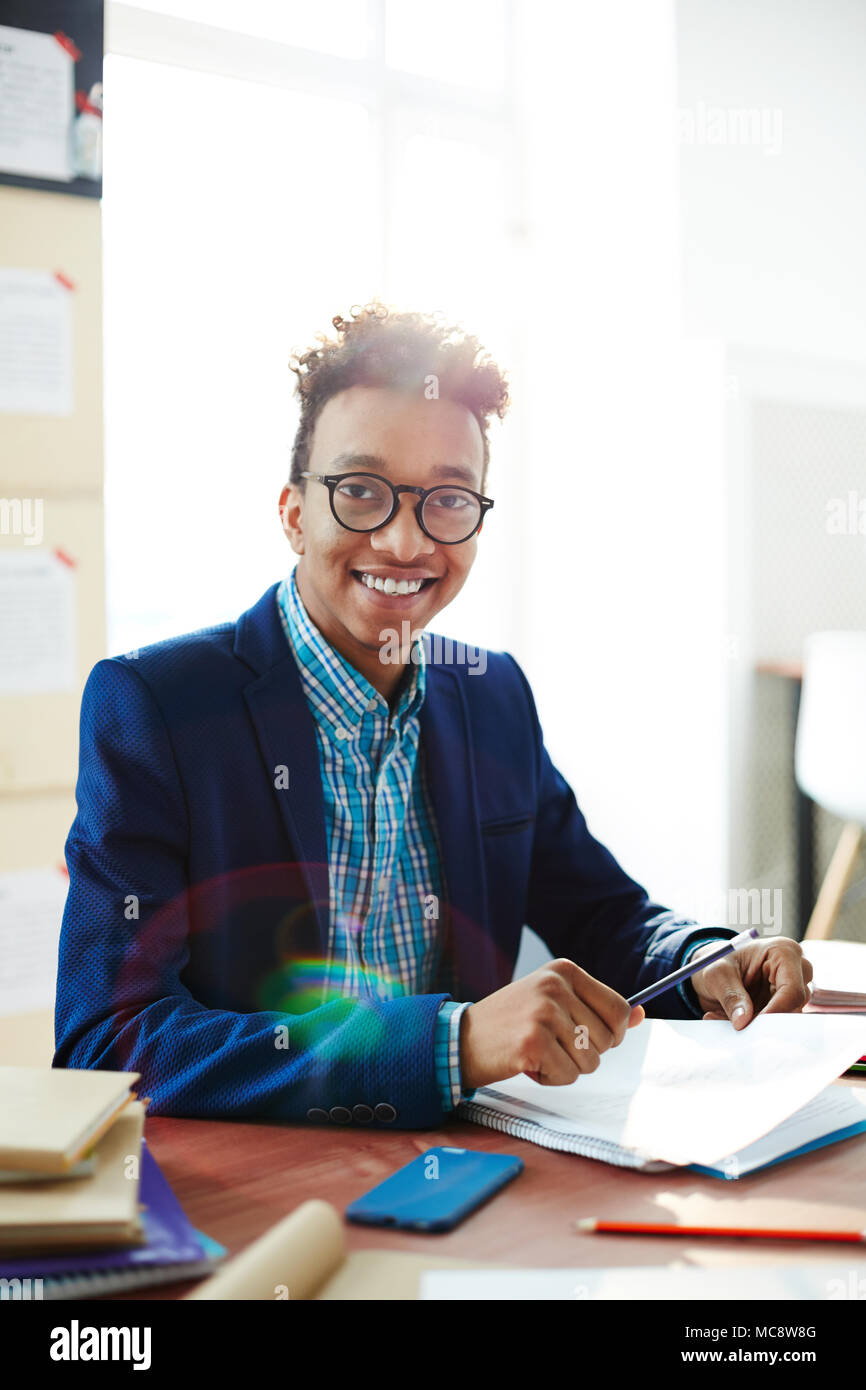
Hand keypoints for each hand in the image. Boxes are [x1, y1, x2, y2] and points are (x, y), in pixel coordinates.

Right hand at [459, 958, 644, 1091]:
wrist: (463, 1038)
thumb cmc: (513, 1022)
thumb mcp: (554, 1002)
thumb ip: (597, 1007)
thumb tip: (640, 1014)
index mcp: (564, 970)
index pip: (618, 1009)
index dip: (610, 1033)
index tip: (585, 1036)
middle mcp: (555, 986)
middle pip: (607, 1039)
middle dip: (584, 1052)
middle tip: (551, 1044)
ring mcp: (544, 1012)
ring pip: (590, 1061)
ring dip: (567, 1067)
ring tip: (538, 1052)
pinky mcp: (533, 1042)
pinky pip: (568, 1076)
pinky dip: (550, 1078)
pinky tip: (527, 1063)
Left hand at [689, 936, 813, 1029]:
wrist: (715, 969)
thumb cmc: (718, 961)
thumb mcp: (717, 974)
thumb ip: (731, 996)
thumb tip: (743, 1021)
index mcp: (783, 951)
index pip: (792, 989)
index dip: (776, 1010)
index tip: (754, 1024)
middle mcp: (796, 969)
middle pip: (795, 1005)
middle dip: (767, 1019)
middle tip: (740, 1025)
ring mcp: (794, 987)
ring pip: (787, 1016)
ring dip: (759, 1023)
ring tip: (730, 1018)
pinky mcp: (787, 1003)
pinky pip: (779, 1022)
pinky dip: (757, 1025)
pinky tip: (736, 1019)